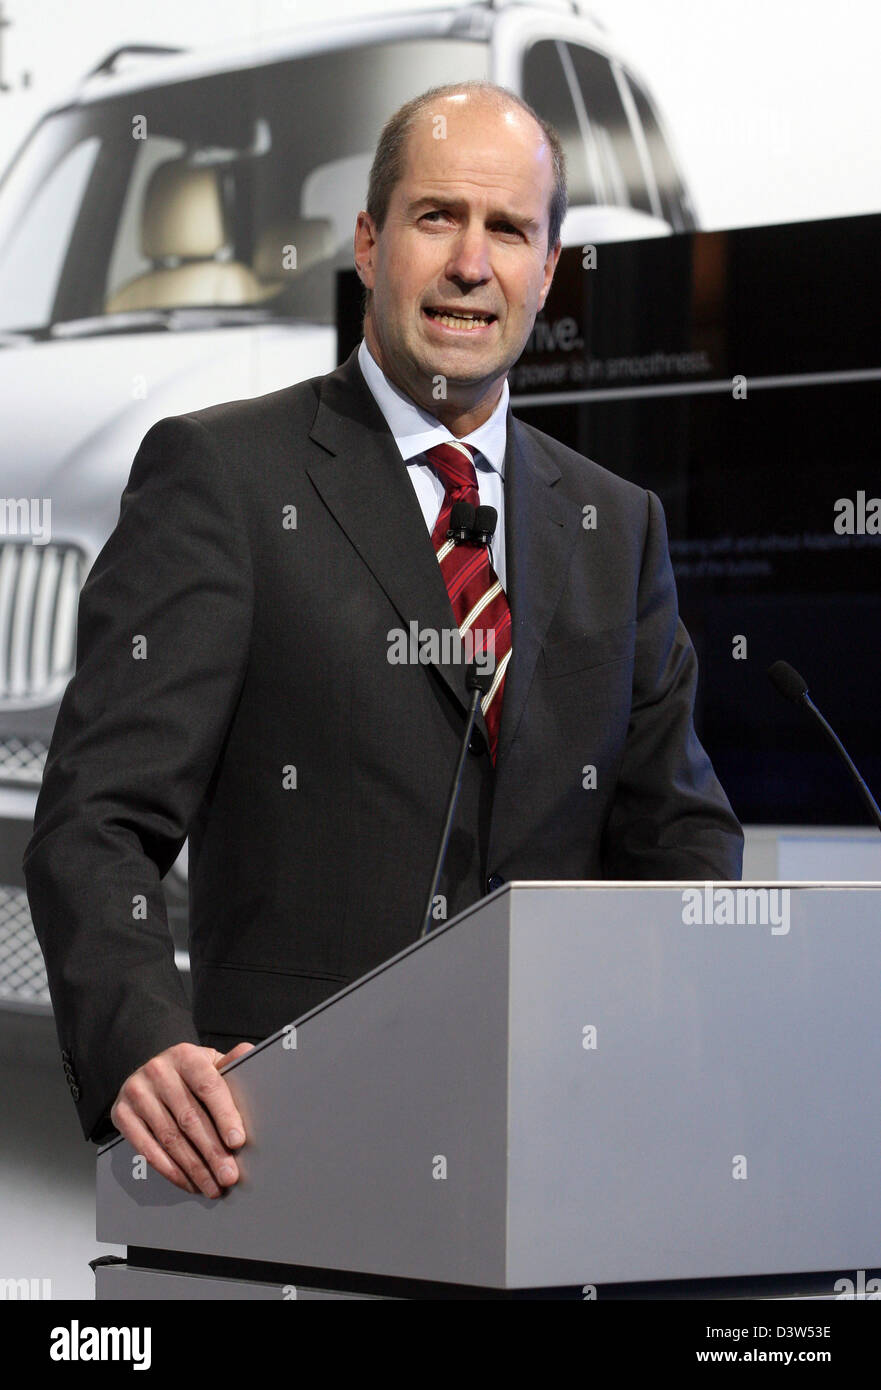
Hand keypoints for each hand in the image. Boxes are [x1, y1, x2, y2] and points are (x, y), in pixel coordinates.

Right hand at [110, 1041, 254, 1197]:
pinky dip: (170, 1170)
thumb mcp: (208, 1062)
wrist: (147, 1073)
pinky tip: (187, 1182)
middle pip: (189, 1118)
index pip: (208, 1087)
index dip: (224, 1115)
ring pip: (169, 1138)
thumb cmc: (187, 1073)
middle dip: (212, 1152)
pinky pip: (147, 1149)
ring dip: (193, 1168)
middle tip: (228, 1175)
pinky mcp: (121, 1114)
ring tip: (212, 1186)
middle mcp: (158, 1071)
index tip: (237, 1142)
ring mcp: (137, 1093)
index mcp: (185, 1056)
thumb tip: (249, 1053)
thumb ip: (229, 1063)